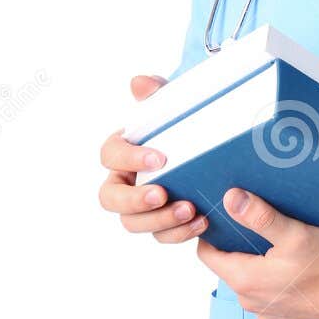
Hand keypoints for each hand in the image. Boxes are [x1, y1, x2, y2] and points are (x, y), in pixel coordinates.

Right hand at [97, 74, 207, 243]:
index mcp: (122, 152)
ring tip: (190, 210)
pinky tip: (203, 222)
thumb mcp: (173, 108)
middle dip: (135, 200)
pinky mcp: (161, 224)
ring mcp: (140, 207)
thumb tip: (140, 83)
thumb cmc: (182, 127)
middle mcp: (124, 182)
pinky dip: (180, 233)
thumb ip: (156, 94)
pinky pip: (161, 236)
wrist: (208, 151)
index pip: (109, 155)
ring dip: (160, 220)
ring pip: (133, 223)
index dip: (129, 158)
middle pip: (110, 199)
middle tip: (162, 193)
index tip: (160, 158)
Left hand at [196, 187, 318, 318]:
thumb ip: (259, 216)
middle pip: (229, 267)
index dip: (212, 233)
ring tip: (279, 244)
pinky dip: (273, 280)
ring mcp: (267, 313)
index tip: (222, 216)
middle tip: (256, 223)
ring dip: (257, 264)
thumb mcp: (294, 233)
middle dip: (238, 245)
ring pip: (249, 281)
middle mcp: (250, 301)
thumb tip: (230, 199)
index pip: (207, 254)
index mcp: (246, 280)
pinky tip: (295, 267)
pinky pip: (267, 295)